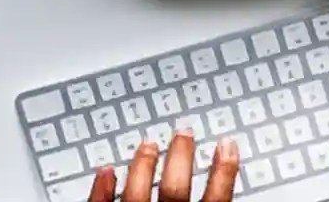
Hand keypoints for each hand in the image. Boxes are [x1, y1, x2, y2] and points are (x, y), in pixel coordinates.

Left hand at [87, 132, 239, 201]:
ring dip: (143, 166)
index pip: (215, 201)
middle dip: (180, 157)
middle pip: (175, 190)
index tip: (227, 146)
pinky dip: (102, 189)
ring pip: (137, 193)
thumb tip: (226, 195)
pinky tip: (106, 171)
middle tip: (184, 133)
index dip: (223, 172)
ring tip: (148, 144)